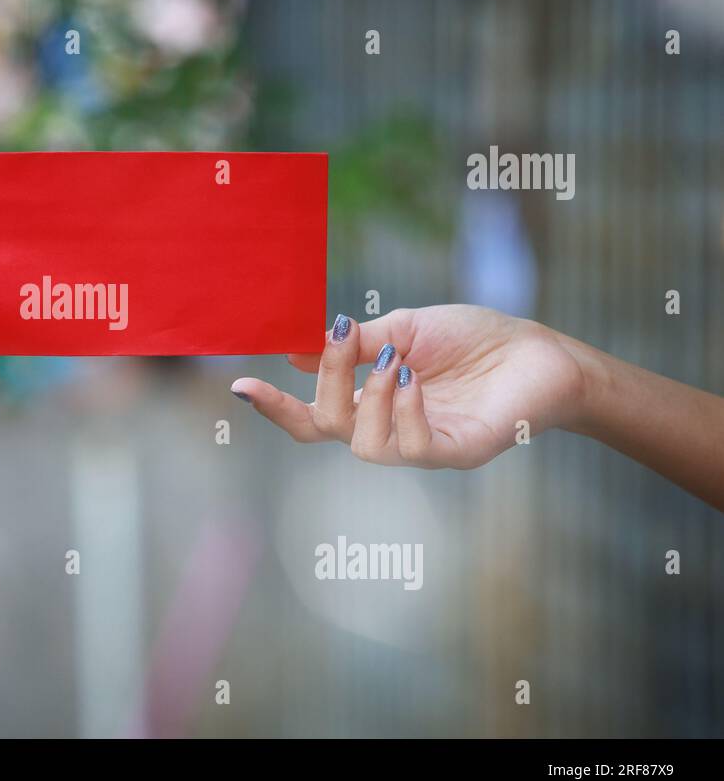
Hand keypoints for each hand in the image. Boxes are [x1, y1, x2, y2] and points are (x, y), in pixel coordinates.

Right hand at [231, 305, 586, 468]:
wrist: (540, 351)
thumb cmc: (473, 339)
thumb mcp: (403, 329)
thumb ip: (353, 344)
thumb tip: (295, 348)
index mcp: (370, 404)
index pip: (311, 417)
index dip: (274, 407)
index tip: (240, 385)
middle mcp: (388, 431)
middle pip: (327, 427)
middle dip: (325, 382)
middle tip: (341, 339)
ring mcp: (422, 446)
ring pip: (365, 445)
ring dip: (367, 398)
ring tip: (392, 360)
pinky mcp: (457, 452)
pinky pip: (413, 445)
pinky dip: (404, 410)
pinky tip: (412, 378)